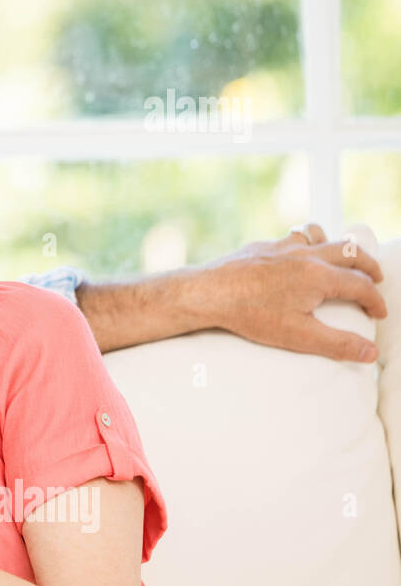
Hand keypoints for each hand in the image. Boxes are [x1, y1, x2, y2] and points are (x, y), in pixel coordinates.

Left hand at [202, 223, 385, 361]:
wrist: (208, 293)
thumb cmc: (250, 314)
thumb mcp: (298, 336)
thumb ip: (337, 344)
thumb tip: (370, 351)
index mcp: (319, 276)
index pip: (361, 286)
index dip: (375, 301)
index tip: (378, 313)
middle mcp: (304, 255)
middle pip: (349, 252)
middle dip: (367, 265)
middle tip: (375, 278)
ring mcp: (282, 247)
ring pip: (319, 234)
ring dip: (335, 245)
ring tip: (339, 259)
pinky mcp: (261, 246)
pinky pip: (291, 237)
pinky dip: (304, 242)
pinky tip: (295, 256)